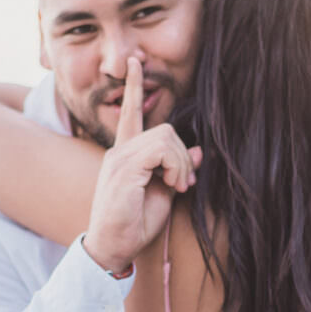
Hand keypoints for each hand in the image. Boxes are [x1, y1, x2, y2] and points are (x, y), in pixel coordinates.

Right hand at [84, 58, 201, 272]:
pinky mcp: (124, 170)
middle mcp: (119, 152)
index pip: (129, 113)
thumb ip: (177, 169)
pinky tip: (172, 185)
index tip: (135, 63)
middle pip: (164, 129)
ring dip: (180, 163)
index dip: (133, 87)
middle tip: (184, 184)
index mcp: (125, 154)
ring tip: (177, 187)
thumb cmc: (134, 225)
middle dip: (183, 155)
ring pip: (165, 137)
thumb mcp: (164, 194)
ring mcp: (119, 159)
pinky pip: (161, 150)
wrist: (113, 248)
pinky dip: (175, 167)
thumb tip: (198, 151)